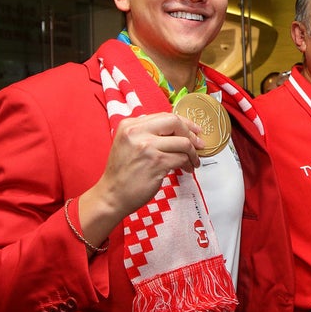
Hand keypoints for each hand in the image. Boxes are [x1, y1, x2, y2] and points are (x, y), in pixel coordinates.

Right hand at [88, 113, 203, 222]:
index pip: (163, 116)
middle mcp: (137, 132)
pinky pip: (181, 158)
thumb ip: (146, 134)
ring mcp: (147, 147)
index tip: (193, 130)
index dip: (183, 123)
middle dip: (191, 133)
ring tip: (193, 161)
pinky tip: (187, 169)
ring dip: (193, 153)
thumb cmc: (122, 174)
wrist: (112, 195)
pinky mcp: (156, 163)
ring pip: (182, 142)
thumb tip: (175, 131)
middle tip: (199, 144)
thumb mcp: (127, 144)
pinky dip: (188, 164)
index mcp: (130, 125)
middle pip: (174, 122)